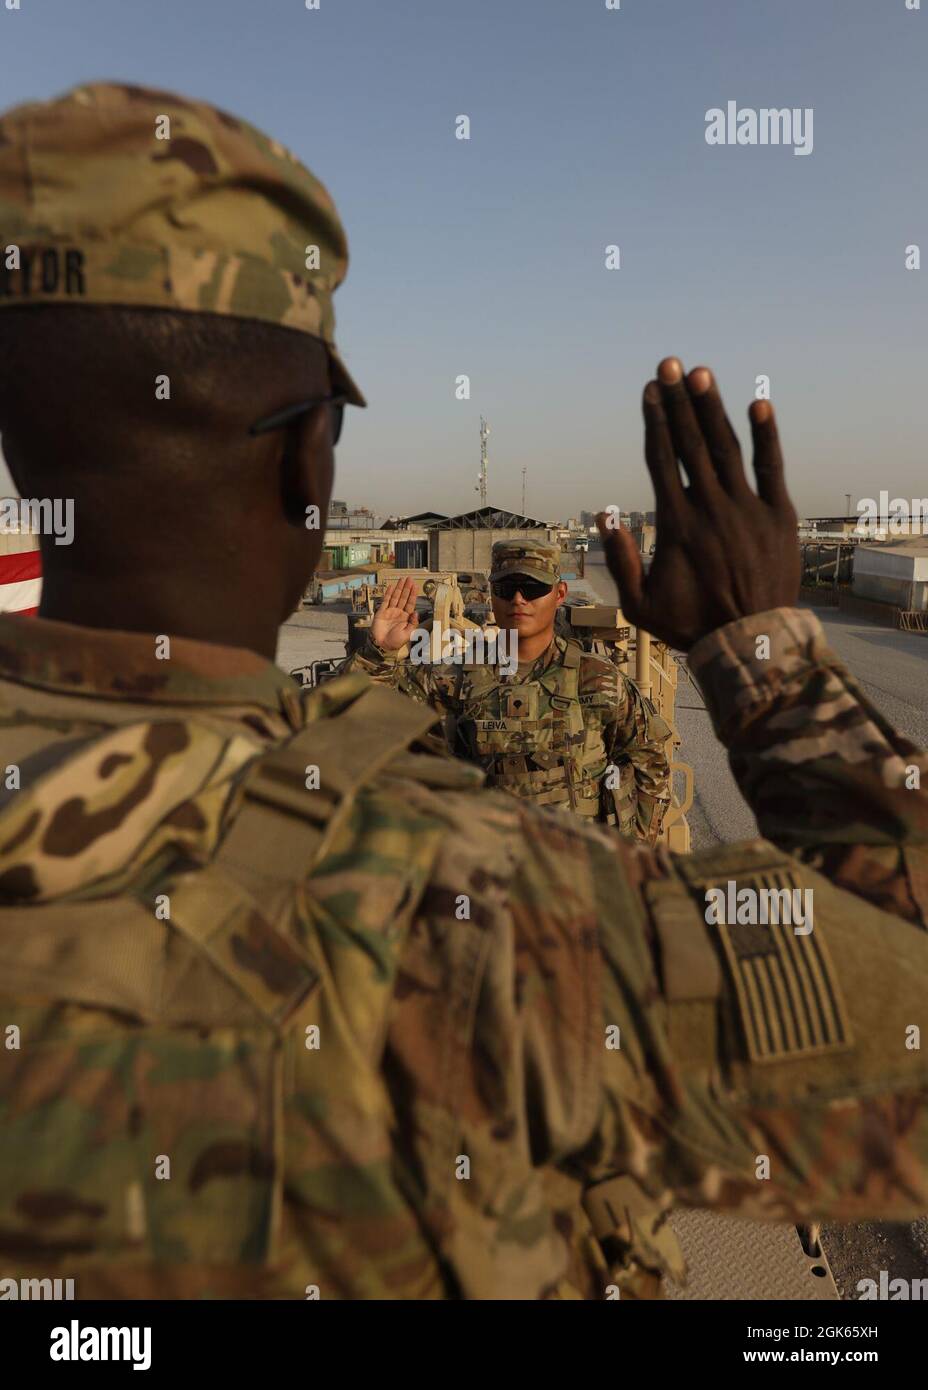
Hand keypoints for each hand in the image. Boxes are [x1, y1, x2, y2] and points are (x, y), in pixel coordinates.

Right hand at [370, 576, 418, 650]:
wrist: (382, 645)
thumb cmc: (395, 642)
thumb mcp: (408, 634)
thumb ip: (413, 623)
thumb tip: (416, 612)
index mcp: (406, 618)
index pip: (410, 603)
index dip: (413, 594)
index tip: (415, 586)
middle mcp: (398, 613)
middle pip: (403, 597)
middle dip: (407, 588)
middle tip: (410, 579)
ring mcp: (390, 611)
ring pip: (395, 597)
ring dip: (399, 588)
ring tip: (402, 580)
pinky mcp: (381, 612)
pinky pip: (385, 601)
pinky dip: (388, 594)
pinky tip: (391, 587)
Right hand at [598, 358, 799, 650]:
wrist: (751, 642)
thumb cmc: (691, 625)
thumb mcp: (640, 604)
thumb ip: (620, 559)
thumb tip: (605, 514)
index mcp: (677, 524)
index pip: (661, 460)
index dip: (654, 422)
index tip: (648, 391)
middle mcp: (710, 507)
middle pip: (691, 443)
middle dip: (678, 402)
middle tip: (668, 365)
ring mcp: (746, 508)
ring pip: (726, 448)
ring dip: (712, 409)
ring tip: (700, 374)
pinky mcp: (778, 516)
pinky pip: (771, 468)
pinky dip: (766, 435)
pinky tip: (758, 403)